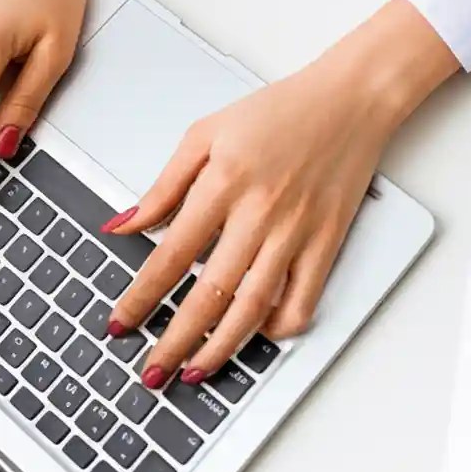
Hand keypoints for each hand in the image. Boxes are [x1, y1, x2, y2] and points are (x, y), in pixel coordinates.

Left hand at [105, 0, 458, 387]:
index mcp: (223, 181)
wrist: (350, 100)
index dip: (141, 297)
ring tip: (196, 371)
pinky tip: (259, 336)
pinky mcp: (327, 240)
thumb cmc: (280, 112)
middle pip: (210, 293)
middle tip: (152, 371)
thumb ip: (164, 185)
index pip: (171, 255)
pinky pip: (304, 298)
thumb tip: (122, 226)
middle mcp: (260, 211)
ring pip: (255, 305)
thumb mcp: (206, 133)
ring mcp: (297, 230)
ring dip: (222, 346)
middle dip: (175, 340)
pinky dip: (280, 325)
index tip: (120, 325)